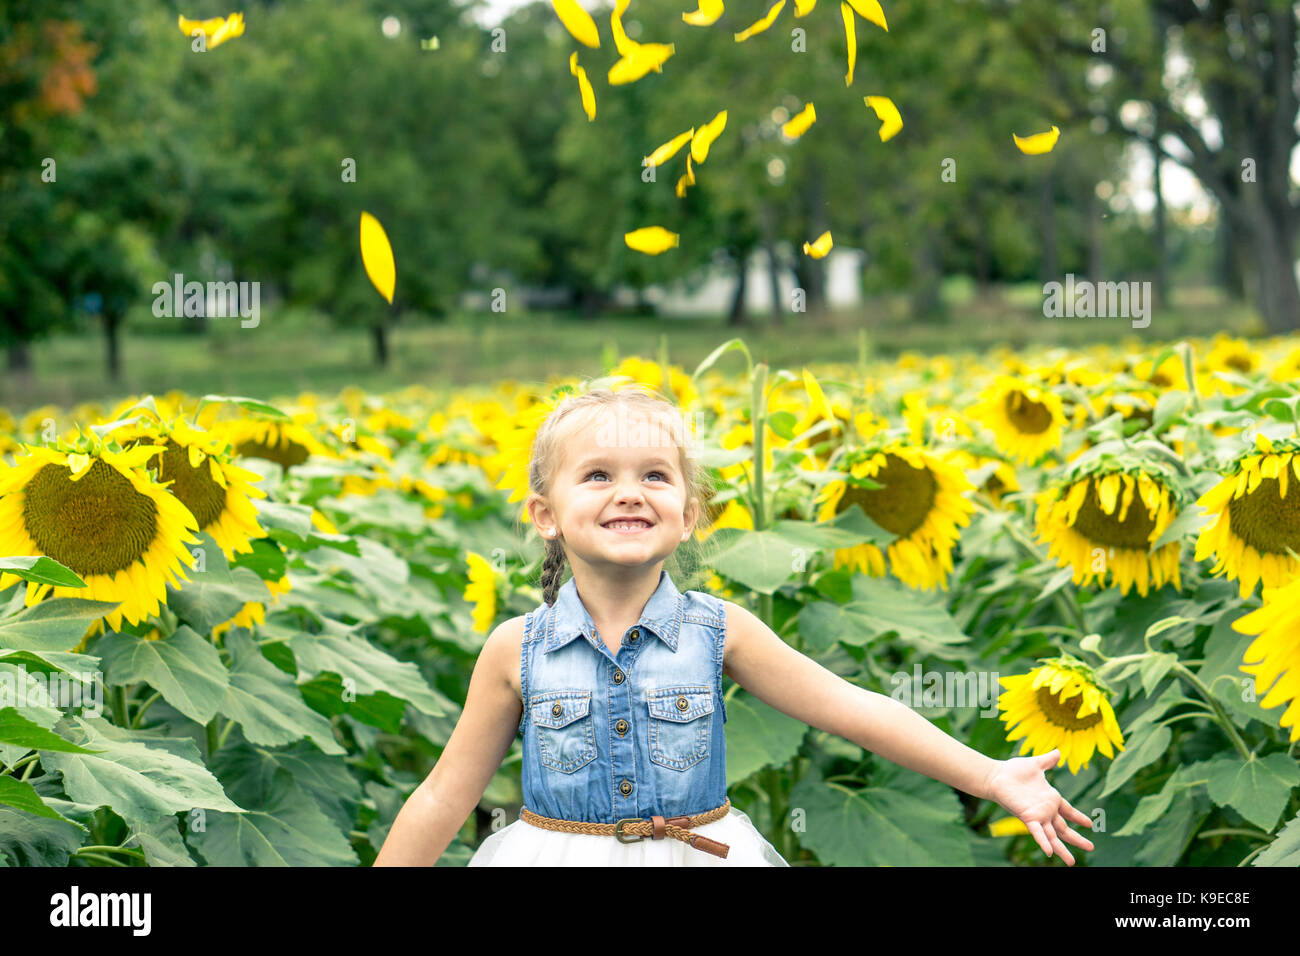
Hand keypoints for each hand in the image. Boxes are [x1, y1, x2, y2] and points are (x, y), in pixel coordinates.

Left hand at [983, 749, 1094, 864]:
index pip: (1068, 810)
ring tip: (1071, 862)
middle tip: (1091, 847)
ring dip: (1062, 849)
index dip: (1078, 817)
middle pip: (1064, 827)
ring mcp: (1038, 815)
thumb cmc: (1014, 770)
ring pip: (1053, 835)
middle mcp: (1046, 810)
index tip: (1090, 824)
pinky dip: (1043, 842)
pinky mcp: (1027, 817)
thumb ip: (1048, 760)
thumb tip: (1058, 752)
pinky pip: (1037, 832)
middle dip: (1077, 838)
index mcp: (1050, 798)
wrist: (997, 775)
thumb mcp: (1036, 764)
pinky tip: (1049, 852)